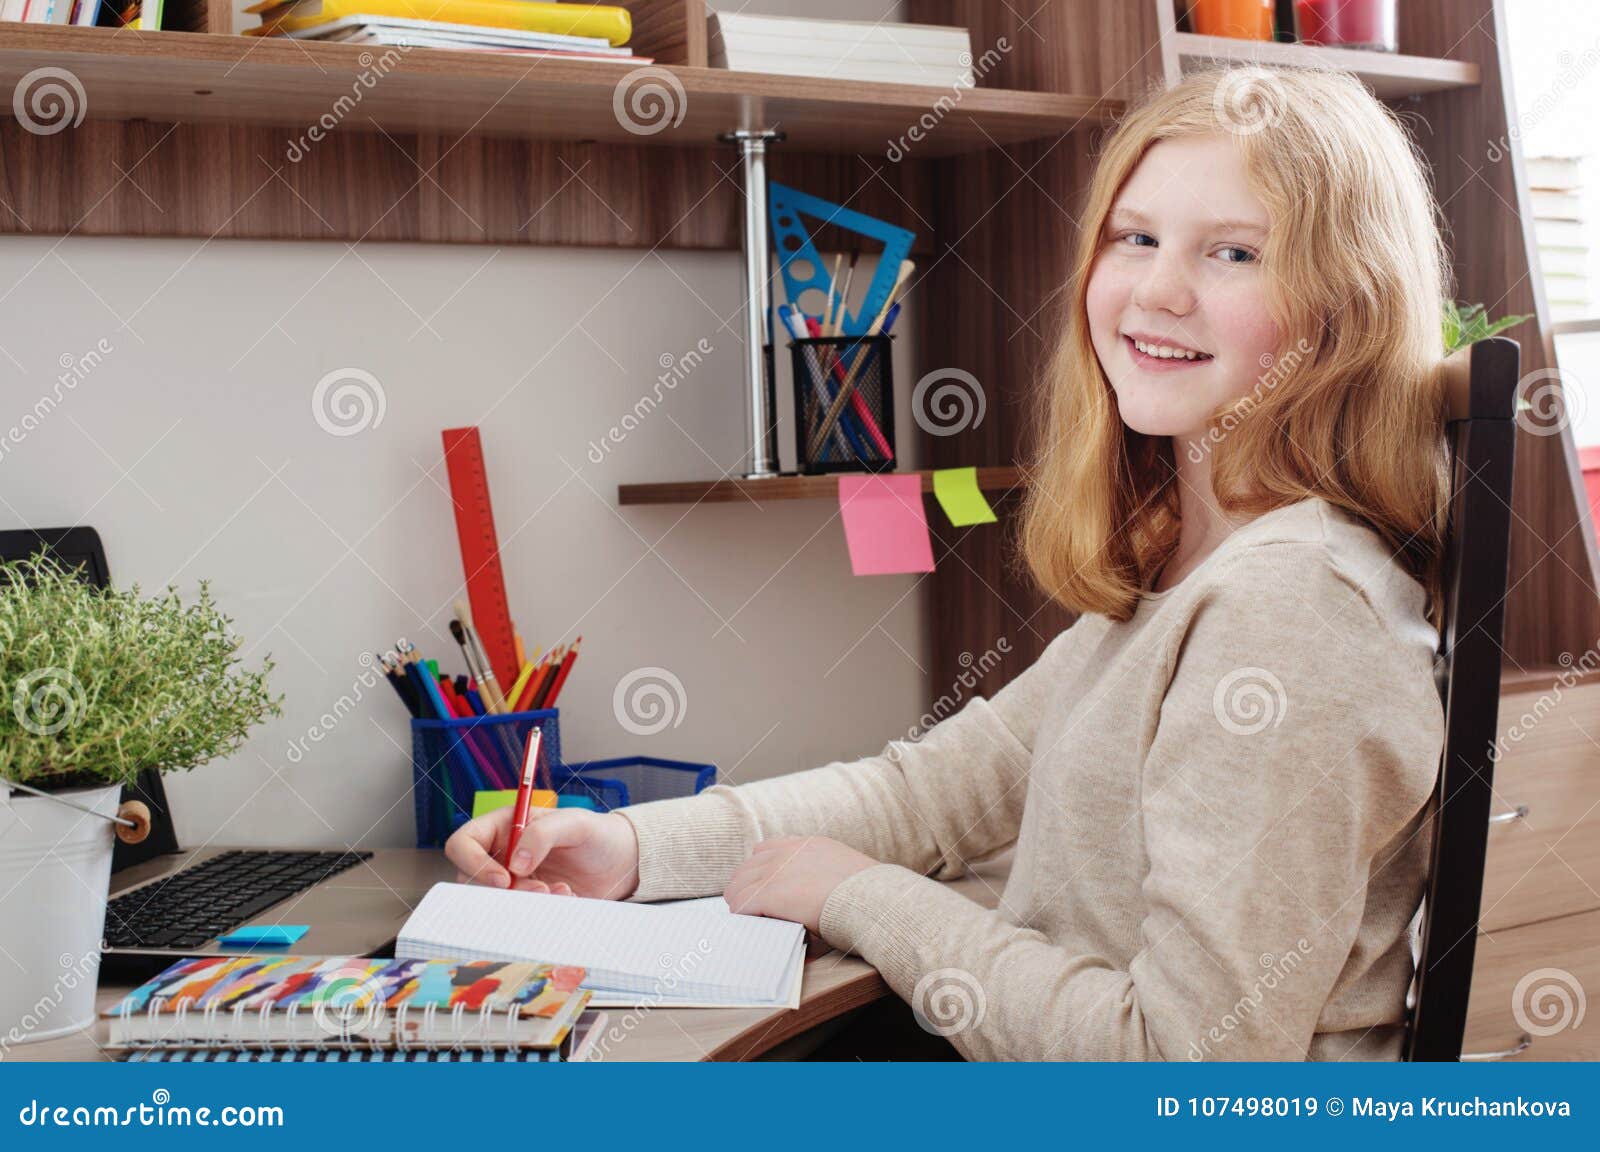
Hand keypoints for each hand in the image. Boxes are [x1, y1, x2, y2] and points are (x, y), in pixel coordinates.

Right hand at [444, 806, 639, 899]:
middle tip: (539, 890)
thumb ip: (543, 834)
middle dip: (503, 891)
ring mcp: (513, 882)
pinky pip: (517, 916)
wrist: (621, 862)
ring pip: (494, 902)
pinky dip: (539, 911)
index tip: (503, 878)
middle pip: (470, 880)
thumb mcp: (575, 823)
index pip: (463, 843)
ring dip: (523, 902)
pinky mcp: (527, 903)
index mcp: (504, 826)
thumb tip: (515, 863)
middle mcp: (502, 855)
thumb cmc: (596, 833)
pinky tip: (565, 895)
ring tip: (557, 891)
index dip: (473, 863)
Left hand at [723, 836, 877, 934]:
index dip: (760, 872)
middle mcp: (788, 853)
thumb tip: (814, 909)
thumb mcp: (844, 878)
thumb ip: (823, 884)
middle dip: (746, 887)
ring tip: (747, 920)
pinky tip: (749, 926)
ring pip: (738, 886)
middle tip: (748, 908)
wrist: (874, 899)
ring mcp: (777, 871)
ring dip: (741, 902)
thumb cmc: (868, 896)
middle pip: (747, 866)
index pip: (766, 850)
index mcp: (807, 846)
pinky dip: (742, 916)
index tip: (762, 888)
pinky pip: (741, 904)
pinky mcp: (770, 893)